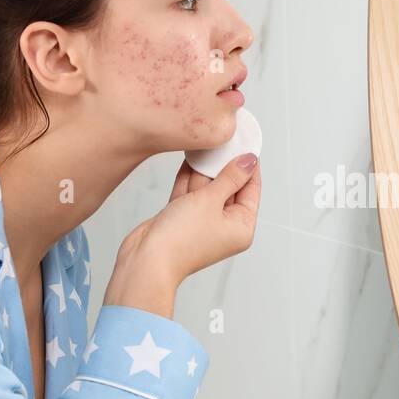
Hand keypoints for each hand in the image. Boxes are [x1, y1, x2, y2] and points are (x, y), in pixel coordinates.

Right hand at [103, 154, 260, 315]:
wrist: (146, 259)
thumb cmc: (181, 240)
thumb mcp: (211, 200)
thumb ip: (230, 178)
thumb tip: (248, 162)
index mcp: (241, 227)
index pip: (252, 190)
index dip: (249, 166)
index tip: (247, 143)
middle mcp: (224, 226)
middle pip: (229, 187)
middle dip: (223, 164)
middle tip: (224, 139)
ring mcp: (202, 222)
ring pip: (207, 188)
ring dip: (204, 169)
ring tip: (206, 142)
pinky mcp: (181, 218)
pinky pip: (189, 193)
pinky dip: (189, 177)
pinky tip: (191, 157)